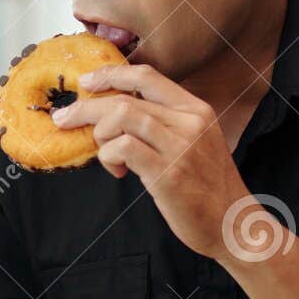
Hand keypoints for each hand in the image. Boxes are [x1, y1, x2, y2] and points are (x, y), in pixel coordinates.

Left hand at [51, 63, 257, 260]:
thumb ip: (163, 124)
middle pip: (125, 98)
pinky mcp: (168, 173)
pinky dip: (108, 156)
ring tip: (104, 154)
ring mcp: (180, 146)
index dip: (111, 74)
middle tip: (65, 119)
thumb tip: (113, 113)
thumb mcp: (194, 142)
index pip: (147, 76)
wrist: (233, 223)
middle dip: (86, 107)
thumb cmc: (207, 187)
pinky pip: (122, 148)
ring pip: (121, 116)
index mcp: (195, 109)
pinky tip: (117, 171)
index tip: (87, 82)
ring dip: (99, 134)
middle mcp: (190, 122)